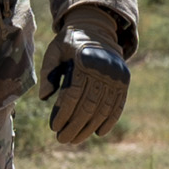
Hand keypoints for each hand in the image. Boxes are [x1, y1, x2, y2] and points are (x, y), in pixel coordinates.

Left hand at [43, 4, 130, 146]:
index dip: (63, 113)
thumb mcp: (55, 50)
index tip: (54, 127)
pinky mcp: (124, 81)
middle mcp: (102, 69)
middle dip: (74, 126)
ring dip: (88, 128)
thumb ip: (48, 72)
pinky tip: (98, 132)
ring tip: (75, 139)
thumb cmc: (71, 43)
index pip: (72, 94)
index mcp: (82, 60)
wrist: (97, 29)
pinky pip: (118, 105)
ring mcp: (115, 76)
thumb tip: (44, 98)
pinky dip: (109, 121)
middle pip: (88, 106)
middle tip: (62, 139)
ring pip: (102, 109)